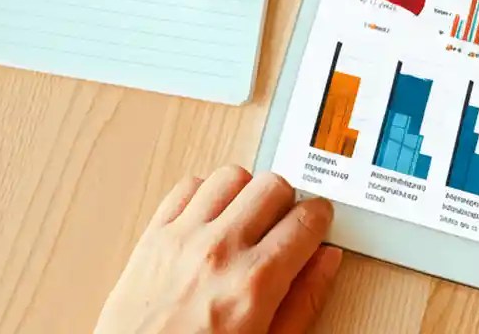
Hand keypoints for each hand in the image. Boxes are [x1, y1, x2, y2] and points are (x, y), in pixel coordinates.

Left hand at [95, 166, 341, 333]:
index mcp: (255, 283)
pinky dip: (205, 195)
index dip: (320, 218)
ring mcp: (182, 238)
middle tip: (285, 225)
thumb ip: (303, 301)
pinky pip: (186, 187)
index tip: (318, 223)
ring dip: (246, 193)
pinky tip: (211, 218)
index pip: (305, 219)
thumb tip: (326, 261)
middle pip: (272, 186)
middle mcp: (219, 251)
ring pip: (230, 177)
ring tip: (247, 219)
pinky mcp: (153, 237)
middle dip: (287, 202)